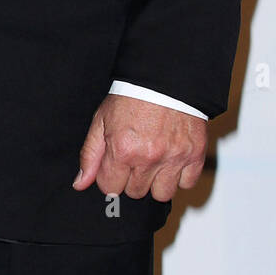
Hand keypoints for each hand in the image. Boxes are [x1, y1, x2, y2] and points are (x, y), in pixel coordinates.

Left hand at [73, 94, 205, 201]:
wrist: (164, 79)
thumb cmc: (131, 97)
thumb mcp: (101, 120)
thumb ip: (90, 154)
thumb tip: (81, 183)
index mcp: (122, 150)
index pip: (109, 187)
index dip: (109, 176)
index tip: (114, 165)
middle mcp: (148, 158)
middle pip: (135, 193)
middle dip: (131, 178)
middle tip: (135, 157)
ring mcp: (173, 159)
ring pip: (162, 194)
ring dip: (156, 182)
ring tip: (154, 161)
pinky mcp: (194, 156)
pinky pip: (186, 184)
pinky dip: (180, 176)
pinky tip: (171, 159)